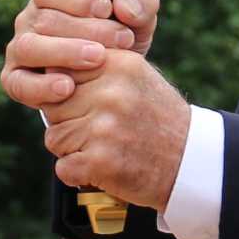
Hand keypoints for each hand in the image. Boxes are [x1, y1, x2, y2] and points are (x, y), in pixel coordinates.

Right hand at [0, 0, 156, 116]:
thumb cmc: (121, 40)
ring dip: (64, 53)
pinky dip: (42, 86)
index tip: (107, 9)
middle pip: (45, 19)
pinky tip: (68, 88)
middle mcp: (30, 20)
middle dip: (86, 29)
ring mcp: (21, 50)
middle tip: (122, 40)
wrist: (114, 82)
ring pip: (29, 47)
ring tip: (97, 59)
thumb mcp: (139, 19)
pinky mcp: (18, 81)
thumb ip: (141, 2)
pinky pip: (19, 83)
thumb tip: (124, 8)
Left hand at [37, 48, 190, 209]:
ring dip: (73, 149)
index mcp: (118, 64)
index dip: (68, 93)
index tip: (86, 104)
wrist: (190, 161)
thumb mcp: (135, 77)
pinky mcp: (101, 161)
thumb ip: (95, 69)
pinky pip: (63, 168)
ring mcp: (105, 128)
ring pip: (55, 138)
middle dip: (68, 122)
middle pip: (53, 106)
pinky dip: (78, 174)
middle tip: (100, 131)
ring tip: (104, 147)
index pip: (61, 72)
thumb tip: (47, 71)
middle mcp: (111, 93)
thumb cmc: (156, 118)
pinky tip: (102, 168)